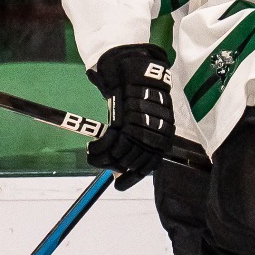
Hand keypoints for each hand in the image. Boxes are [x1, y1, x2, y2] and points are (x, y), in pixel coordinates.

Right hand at [87, 43, 174, 188]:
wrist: (132, 69)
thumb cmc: (138, 95)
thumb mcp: (146, 119)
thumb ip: (138, 142)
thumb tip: (123, 170)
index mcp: (164, 134)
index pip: (150, 164)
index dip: (133, 176)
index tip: (119, 185)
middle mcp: (155, 131)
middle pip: (133, 161)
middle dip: (116, 167)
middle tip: (102, 164)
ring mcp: (140, 124)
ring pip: (121, 154)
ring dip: (104, 159)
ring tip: (93, 156)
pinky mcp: (124, 117)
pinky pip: (109, 142)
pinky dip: (98, 149)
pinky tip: (91, 148)